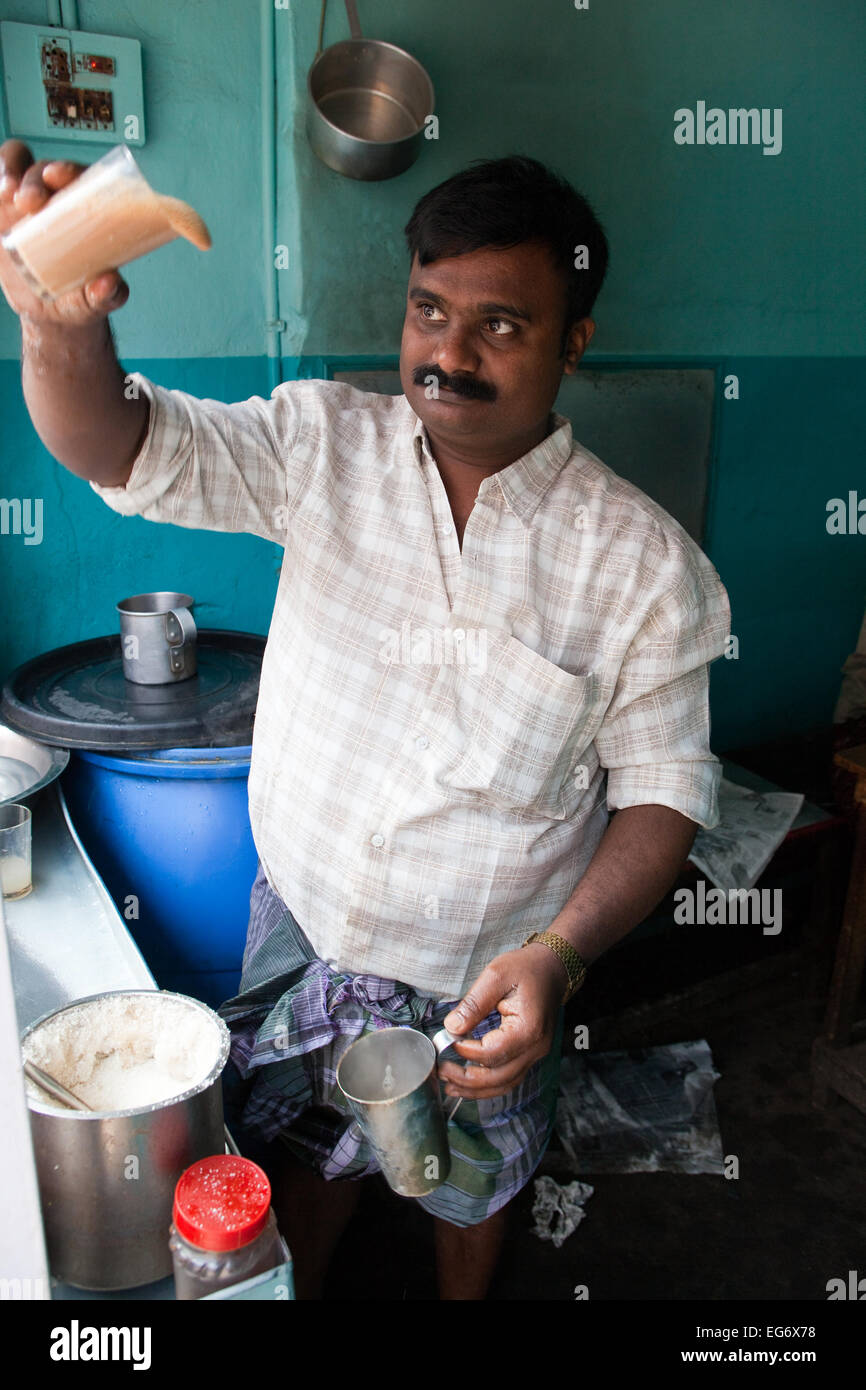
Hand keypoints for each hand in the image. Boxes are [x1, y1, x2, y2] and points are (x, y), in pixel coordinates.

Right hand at [0, 139, 128, 323]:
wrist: (45, 310)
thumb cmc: (77, 299)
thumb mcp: (91, 302)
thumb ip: (106, 296)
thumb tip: (110, 283)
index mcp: (86, 210)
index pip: (81, 177)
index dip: (70, 168)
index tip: (58, 177)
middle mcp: (56, 197)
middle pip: (44, 170)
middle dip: (35, 177)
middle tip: (30, 201)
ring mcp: (26, 199)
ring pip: (16, 166)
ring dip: (9, 170)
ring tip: (6, 194)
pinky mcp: (2, 207)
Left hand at [438, 942, 566, 1099]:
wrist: (551, 969)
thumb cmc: (526, 969)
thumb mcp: (496, 975)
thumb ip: (473, 1003)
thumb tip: (452, 1027)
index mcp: (528, 1028)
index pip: (492, 1053)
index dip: (466, 1051)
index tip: (447, 1040)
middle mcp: (535, 1047)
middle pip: (498, 1077)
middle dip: (466, 1079)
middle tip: (441, 1071)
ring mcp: (535, 1054)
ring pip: (504, 1085)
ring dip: (475, 1090)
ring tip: (450, 1086)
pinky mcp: (530, 1055)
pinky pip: (509, 1079)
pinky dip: (488, 1086)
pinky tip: (468, 1086)